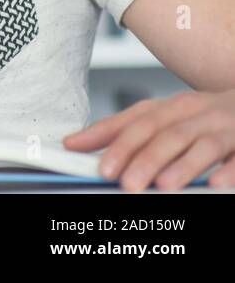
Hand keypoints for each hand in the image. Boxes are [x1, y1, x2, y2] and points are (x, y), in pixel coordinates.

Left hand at [63, 90, 234, 191]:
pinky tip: (215, 185)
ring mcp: (225, 128)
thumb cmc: (200, 117)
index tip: (101, 167)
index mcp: (171, 107)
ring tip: (163, 186)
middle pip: (167, 134)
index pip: (138, 123)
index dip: (118, 144)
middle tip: (127, 183)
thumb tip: (74, 143)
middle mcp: (196, 114)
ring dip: (182, 166)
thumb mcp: (160, 117)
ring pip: (202, 145)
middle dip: (145, 159)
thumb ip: (119, 130)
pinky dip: (229, 171)